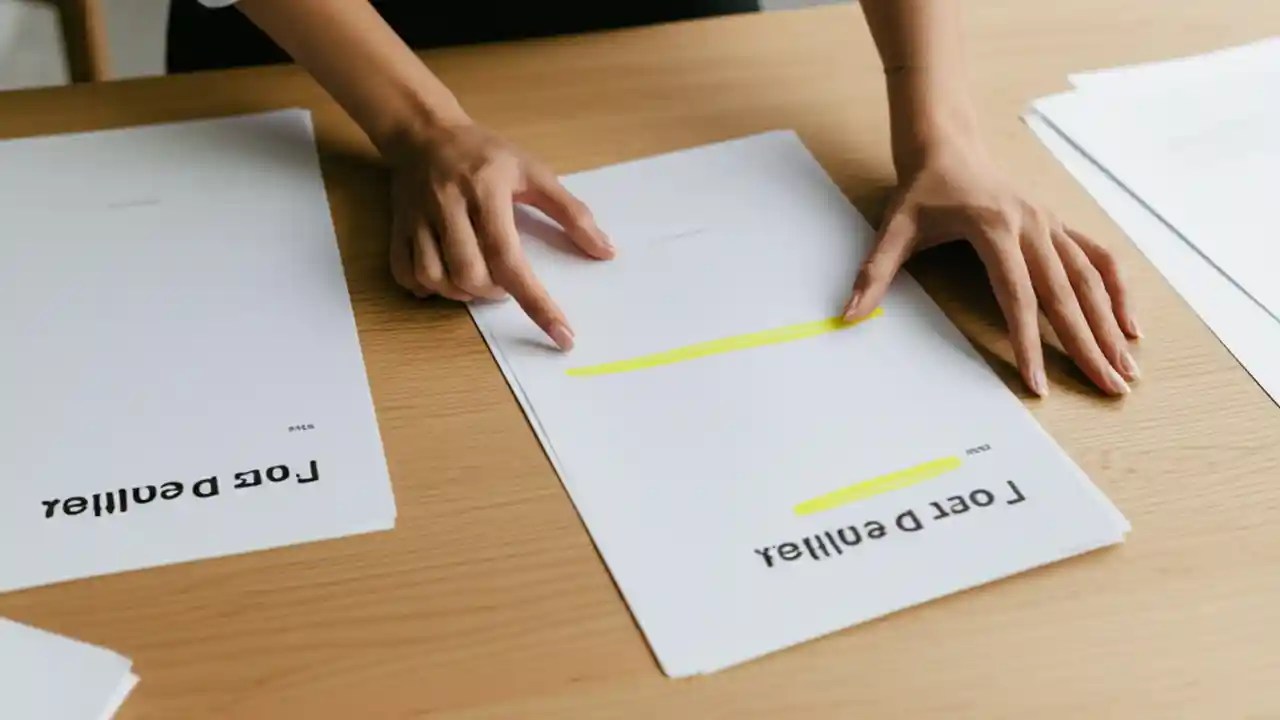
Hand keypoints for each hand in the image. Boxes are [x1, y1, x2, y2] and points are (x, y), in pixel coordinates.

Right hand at [388, 121, 614, 349]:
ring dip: (462, 293)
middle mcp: (448, 206)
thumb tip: (605, 251)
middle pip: (470, 275)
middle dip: (494, 292)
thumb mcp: (534, 172)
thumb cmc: (486, 153)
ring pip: (435, 279)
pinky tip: (446, 277)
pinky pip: (406, 276)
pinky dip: (428, 288)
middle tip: (505, 281)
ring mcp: (417, 218)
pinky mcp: (397, 228)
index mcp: (486, 191)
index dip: (537, 302)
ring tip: (478, 279)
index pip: (510, 258)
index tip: (562, 334)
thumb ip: (571, 212)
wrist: (424, 131)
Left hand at [842, 145, 1140, 396]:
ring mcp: (1050, 224)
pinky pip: (1097, 258)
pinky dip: (1117, 291)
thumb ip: (873, 273)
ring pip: (1090, 280)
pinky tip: (1130, 325)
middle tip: (1110, 387)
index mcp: (994, 228)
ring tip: (1127, 368)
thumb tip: (848, 315)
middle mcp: (1031, 226)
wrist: (946, 141)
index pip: (1017, 297)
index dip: (1028, 343)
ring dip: (1111, 325)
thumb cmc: (921, 187)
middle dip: (1088, 345)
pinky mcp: (1057, 224)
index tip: (1037, 384)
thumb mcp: (894, 227)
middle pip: (1066, 295)